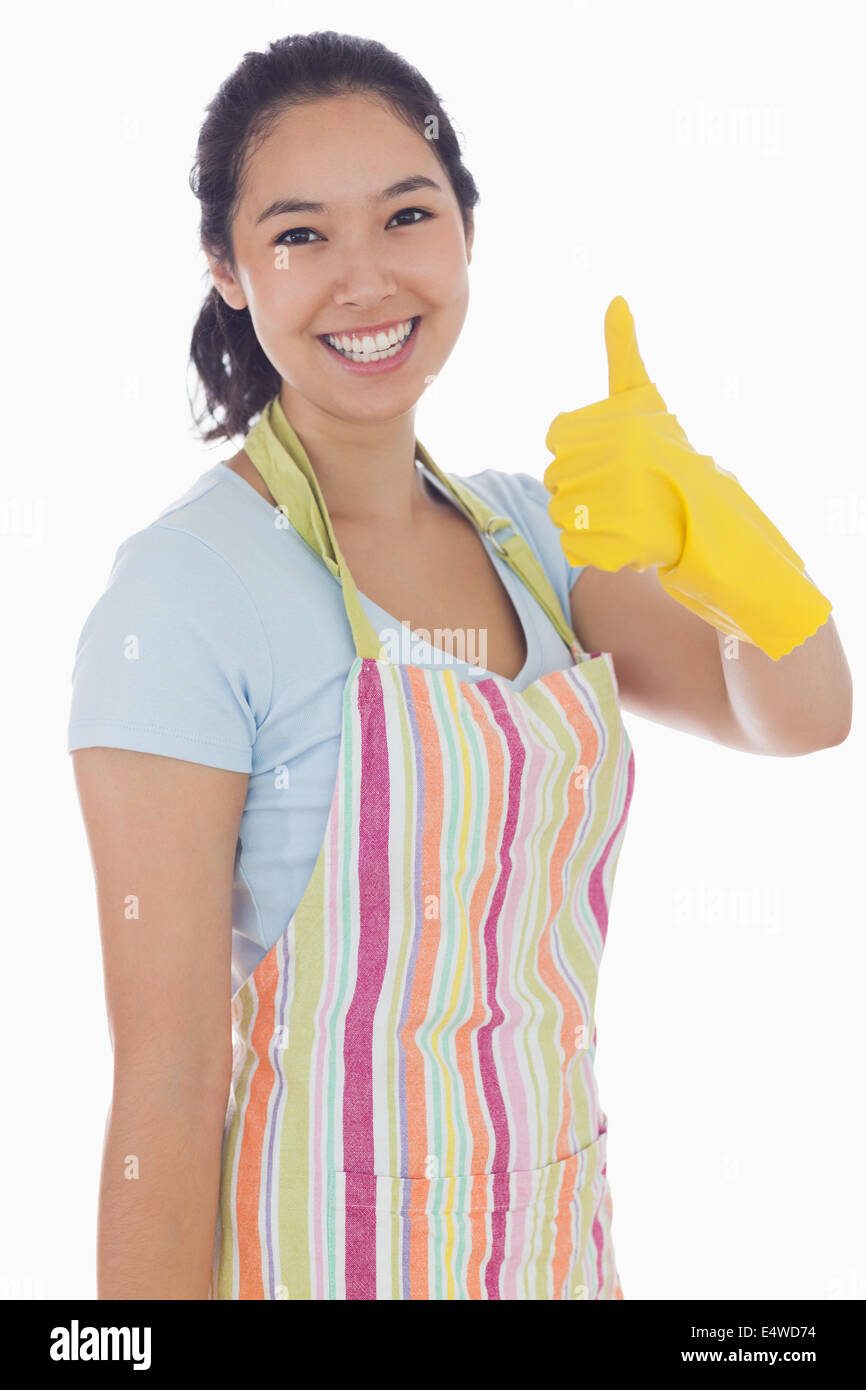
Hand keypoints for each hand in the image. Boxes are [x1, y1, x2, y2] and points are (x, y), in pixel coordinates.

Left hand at [542, 296, 831, 658]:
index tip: (612, 457)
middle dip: (583, 484)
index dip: (580, 451)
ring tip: (625, 510)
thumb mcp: (643, 397)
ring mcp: (606, 507)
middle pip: (555, 479)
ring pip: (560, 513)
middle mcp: (606, 464)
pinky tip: (624, 535)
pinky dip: (593, 546)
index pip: (556, 439)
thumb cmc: (668, 451)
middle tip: (623, 487)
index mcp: (608, 426)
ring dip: (586, 515)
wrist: (707, 516)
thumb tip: (616, 299)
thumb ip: (623, 351)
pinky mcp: (607, 546)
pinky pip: (573, 545)